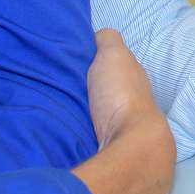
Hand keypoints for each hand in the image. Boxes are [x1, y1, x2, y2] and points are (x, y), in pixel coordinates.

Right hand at [74, 29, 174, 193]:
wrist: (132, 148)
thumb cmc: (123, 97)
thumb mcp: (113, 55)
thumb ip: (108, 40)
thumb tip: (100, 34)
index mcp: (135, 82)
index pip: (118, 71)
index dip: (101, 67)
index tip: (78, 67)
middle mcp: (135, 107)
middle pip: (110, 98)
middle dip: (92, 96)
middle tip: (62, 93)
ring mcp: (127, 136)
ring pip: (103, 121)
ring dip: (87, 119)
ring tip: (59, 116)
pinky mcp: (114, 159)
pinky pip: (94, 143)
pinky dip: (83, 138)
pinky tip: (67, 138)